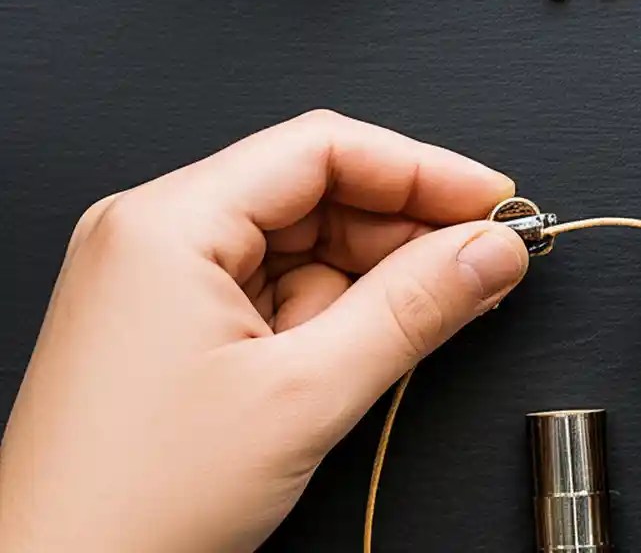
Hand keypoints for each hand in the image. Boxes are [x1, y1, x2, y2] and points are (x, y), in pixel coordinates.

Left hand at [0, 111, 529, 552]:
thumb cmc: (132, 505)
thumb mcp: (306, 395)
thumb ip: (414, 308)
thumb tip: (489, 249)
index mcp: (168, 224)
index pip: (323, 150)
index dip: (422, 169)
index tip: (493, 201)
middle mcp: (156, 237)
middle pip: (315, 195)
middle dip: (402, 233)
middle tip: (480, 267)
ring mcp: (161, 283)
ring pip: (301, 249)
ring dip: (367, 287)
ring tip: (409, 334)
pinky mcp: (173, 328)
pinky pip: (275, 294)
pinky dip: (328, 320)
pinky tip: (348, 361)